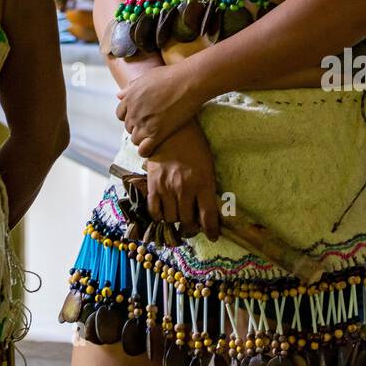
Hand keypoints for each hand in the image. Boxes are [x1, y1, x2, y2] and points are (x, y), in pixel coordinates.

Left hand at [115, 59, 199, 156]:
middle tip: (150, 125)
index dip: (130, 116)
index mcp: (130, 98)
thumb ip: (131, 88)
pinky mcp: (157, 134)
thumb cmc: (170, 76)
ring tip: (153, 136)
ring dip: (142, 138)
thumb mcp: (146, 77)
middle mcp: (134, 112)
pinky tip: (152, 148)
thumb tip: (119, 95)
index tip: (139, 117)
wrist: (188, 83)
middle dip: (137, 127)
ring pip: (135, 139)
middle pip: (128, 127)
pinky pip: (144, 150)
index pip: (121, 114)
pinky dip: (145, 151)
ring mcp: (145, 124)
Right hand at [145, 120, 220, 240]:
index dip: (211, 230)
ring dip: (175, 221)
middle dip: (191, 228)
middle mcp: (185, 188)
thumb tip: (208, 210)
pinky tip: (163, 214)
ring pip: (171, 218)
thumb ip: (208, 188)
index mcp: (203, 183)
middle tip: (192, 227)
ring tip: (177, 218)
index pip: (208, 216)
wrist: (172, 129)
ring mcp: (167, 187)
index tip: (212, 236)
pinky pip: (154, 209)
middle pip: (187, 221)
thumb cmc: (194, 146)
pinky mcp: (153, 184)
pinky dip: (159, 216)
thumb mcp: (208, 166)